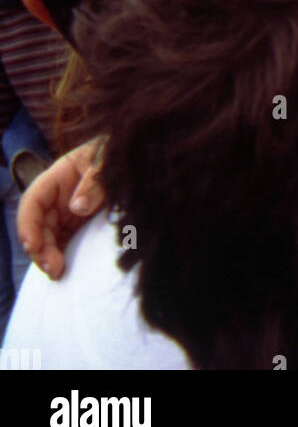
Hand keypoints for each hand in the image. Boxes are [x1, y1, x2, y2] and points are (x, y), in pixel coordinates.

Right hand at [17, 139, 105, 279]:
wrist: (139, 159)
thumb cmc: (118, 153)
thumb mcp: (107, 161)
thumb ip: (94, 182)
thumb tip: (77, 207)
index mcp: (59, 176)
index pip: (33, 201)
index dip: (28, 225)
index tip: (33, 245)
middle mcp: (59, 196)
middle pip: (39, 225)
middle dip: (41, 248)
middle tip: (54, 268)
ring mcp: (68, 212)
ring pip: (50, 237)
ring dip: (49, 256)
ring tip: (58, 273)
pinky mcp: (80, 225)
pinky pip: (65, 242)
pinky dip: (62, 256)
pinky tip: (65, 270)